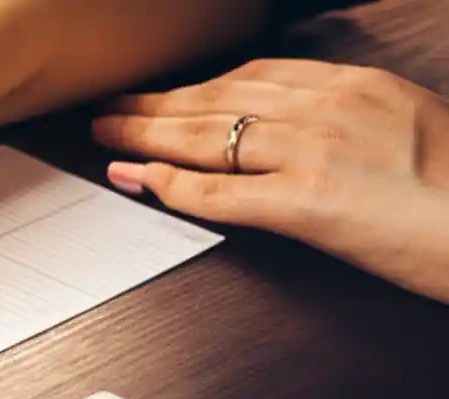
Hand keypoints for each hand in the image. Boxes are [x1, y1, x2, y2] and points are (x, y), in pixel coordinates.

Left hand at [93, 59, 448, 302]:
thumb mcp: (407, 124)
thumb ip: (350, 119)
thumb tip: (299, 133)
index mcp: (352, 86)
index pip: (252, 78)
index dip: (196, 88)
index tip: (164, 96)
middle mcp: (326, 109)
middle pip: (216, 102)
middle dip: (155, 107)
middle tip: (111, 112)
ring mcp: (313, 153)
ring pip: (207, 138)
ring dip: (146, 137)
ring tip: (108, 137)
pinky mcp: (308, 203)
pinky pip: (222, 193)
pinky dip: (174, 187)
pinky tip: (141, 181)